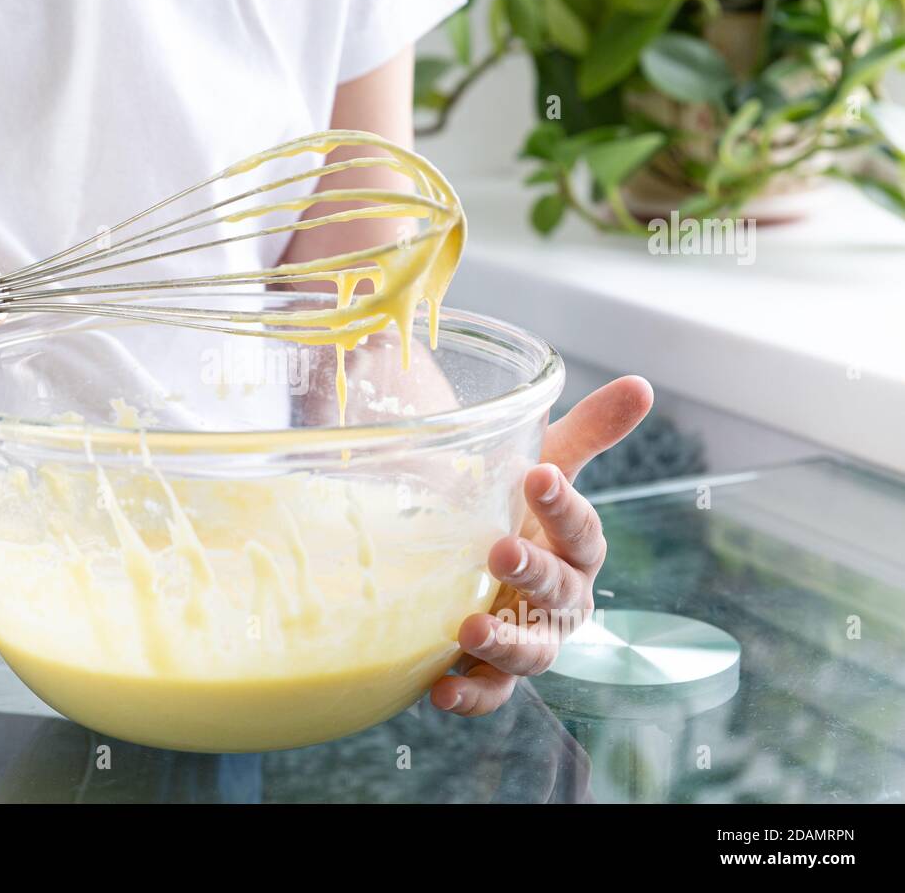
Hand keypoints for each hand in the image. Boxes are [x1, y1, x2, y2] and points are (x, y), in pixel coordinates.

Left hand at [431, 375, 654, 715]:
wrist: (481, 567)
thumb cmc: (518, 511)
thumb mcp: (546, 466)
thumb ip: (587, 432)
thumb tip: (641, 385)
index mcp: (577, 549)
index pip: (581, 528)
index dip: (564, 505)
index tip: (537, 475)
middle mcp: (563, 600)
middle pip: (559, 592)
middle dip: (533, 573)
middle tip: (500, 550)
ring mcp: (532, 639)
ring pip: (532, 651)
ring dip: (504, 643)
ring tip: (468, 630)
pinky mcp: (497, 674)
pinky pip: (491, 693)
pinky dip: (470, 695)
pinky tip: (438, 690)